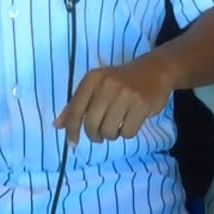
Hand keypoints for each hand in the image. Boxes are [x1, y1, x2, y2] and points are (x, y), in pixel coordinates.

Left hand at [54, 56, 175, 145]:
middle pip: (91, 124)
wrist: (155, 70)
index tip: (72, 143)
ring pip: (109, 131)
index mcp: (92, 78)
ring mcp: (125, 94)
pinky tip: (130, 122)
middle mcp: (107, 85)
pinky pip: (127, 132)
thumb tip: (57, 126)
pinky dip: (127, 133)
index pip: (75, 109)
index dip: (71, 129)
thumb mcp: (96, 86)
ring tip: (116, 125)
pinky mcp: (141, 105)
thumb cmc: (121, 80)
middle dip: (94, 135)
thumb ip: (76, 104)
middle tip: (100, 135)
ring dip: (111, 134)